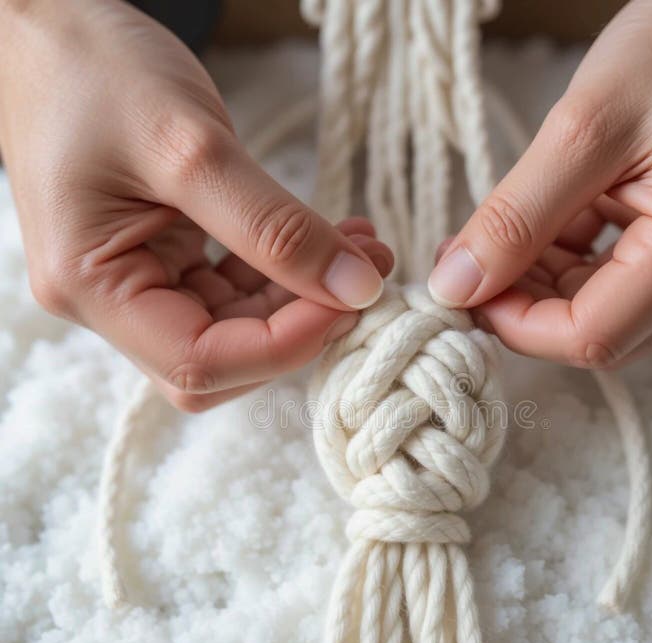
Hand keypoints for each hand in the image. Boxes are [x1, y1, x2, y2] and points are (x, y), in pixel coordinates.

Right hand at [0, 0, 390, 410]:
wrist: (49, 26)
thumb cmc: (92, 70)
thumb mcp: (191, 146)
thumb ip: (275, 226)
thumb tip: (355, 287)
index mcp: (92, 287)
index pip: (199, 363)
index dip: (285, 345)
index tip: (352, 298)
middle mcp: (109, 302)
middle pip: (222, 361)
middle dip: (301, 327)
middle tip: (364, 278)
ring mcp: (138, 282)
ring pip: (236, 330)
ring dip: (303, 300)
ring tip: (359, 250)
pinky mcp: (164, 261)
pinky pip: (234, 292)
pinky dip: (285, 275)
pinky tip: (328, 242)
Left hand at [428, 0, 651, 367]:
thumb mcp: (580, 125)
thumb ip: (514, 218)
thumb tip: (458, 286)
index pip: (594, 336)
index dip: (517, 326)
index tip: (465, 290)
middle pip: (604, 333)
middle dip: (528, 306)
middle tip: (476, 260)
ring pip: (615, 315)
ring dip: (552, 285)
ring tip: (518, 228)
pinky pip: (636, 288)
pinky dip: (583, 266)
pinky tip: (560, 224)